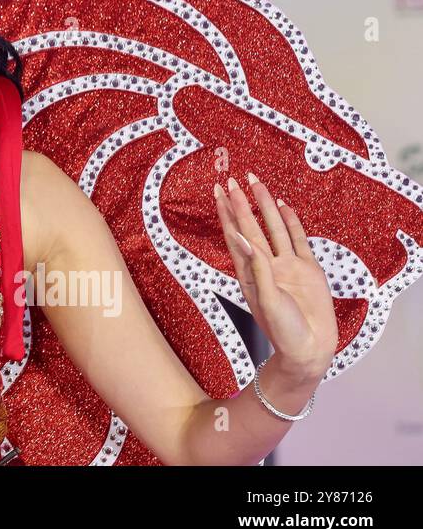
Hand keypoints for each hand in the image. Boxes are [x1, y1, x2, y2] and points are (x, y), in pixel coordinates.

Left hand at [213, 173, 337, 377]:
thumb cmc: (283, 331)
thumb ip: (258, 268)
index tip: (218, 192)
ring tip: (256, 183)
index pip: (235, 235)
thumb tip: (243, 237)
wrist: (310, 349)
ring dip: (265, 205)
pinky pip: (298, 240)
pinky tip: (284, 206)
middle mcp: (266, 265)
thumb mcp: (267, 299)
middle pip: (251, 226)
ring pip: (274, 227)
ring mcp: (288, 265)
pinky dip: (291, 222)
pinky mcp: (309, 270)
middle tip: (232, 178)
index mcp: (250, 272)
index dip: (227, 213)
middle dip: (241, 203)